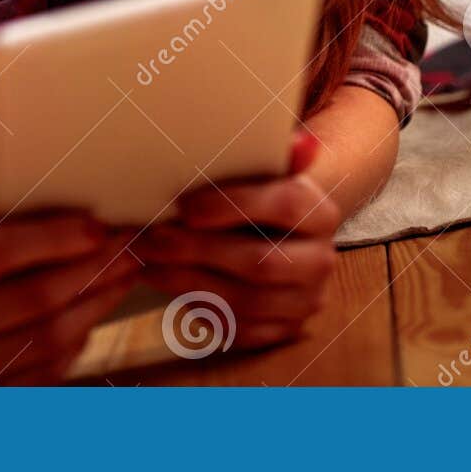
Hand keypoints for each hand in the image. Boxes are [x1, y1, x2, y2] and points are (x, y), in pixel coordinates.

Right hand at [0, 193, 140, 385]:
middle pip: (35, 296)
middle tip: (129, 242)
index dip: (53, 238)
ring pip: (52, 336)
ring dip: (100, 299)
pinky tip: (102, 300)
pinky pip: (52, 366)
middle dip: (93, 267)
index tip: (97, 225)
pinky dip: (84, 332)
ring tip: (128, 268)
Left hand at [135, 131, 339, 351]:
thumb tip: (298, 142)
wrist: (275, 236)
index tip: (185, 206)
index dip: (233, 206)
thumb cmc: (254, 196)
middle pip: (260, 262)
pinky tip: (170, 286)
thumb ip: (269, 156)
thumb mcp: (258, 172)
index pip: (286, 205)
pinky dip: (201, 309)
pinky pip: (240, 328)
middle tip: (151, 239)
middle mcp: (320, 260)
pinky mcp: (282, 330)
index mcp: (320, 212)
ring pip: (246, 300)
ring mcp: (304, 300)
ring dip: (189, 281)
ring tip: (150, 262)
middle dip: (197, 251)